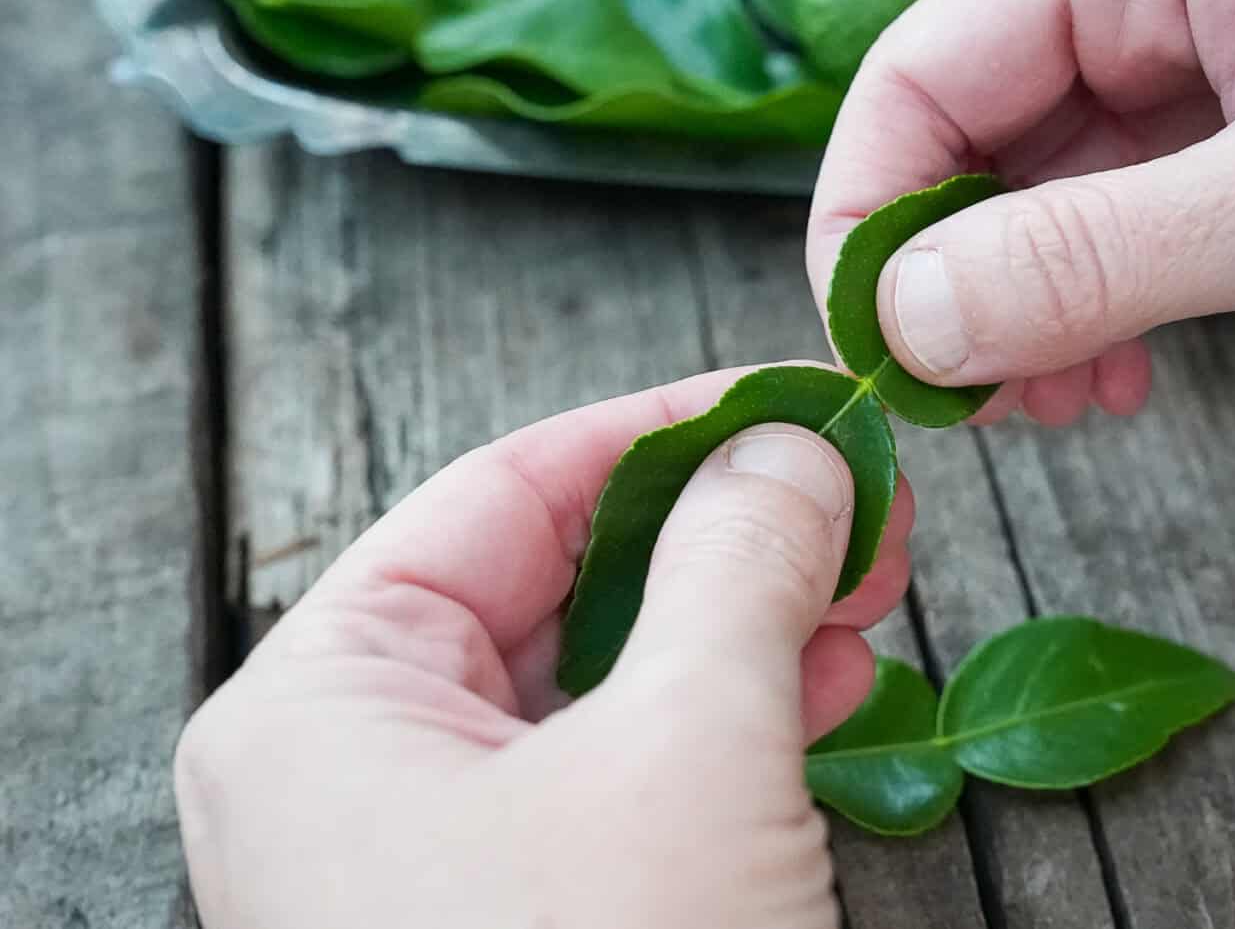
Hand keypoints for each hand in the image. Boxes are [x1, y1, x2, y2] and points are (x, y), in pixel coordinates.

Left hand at [173, 367, 913, 928]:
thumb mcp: (688, 751)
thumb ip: (738, 568)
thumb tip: (794, 451)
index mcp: (325, 701)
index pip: (501, 495)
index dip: (659, 429)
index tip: (790, 399)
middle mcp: (363, 765)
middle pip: (561, 580)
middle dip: (721, 530)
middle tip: (852, 495)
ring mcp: (444, 847)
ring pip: (611, 675)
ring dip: (744, 619)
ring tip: (866, 580)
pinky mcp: (531, 907)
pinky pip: (633, 770)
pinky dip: (735, 717)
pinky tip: (831, 681)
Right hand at [807, 0, 1234, 425]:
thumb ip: (1105, 250)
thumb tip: (912, 317)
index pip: (930, 65)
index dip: (872, 207)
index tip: (876, 346)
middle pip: (977, 129)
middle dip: (955, 274)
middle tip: (970, 406)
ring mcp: (1212, 54)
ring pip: (1047, 183)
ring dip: (1026, 303)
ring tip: (1055, 406)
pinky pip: (1129, 209)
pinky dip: (1103, 298)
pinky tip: (1119, 371)